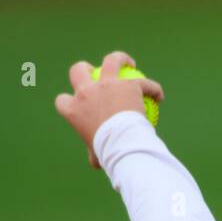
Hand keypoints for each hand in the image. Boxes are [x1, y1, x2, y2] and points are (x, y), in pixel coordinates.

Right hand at [54, 50, 165, 168]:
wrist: (122, 144)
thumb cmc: (107, 152)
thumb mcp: (96, 155)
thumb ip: (94, 154)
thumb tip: (96, 162)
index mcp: (73, 109)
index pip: (62, 101)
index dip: (68, 101)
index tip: (78, 104)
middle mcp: (86, 92)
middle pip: (78, 70)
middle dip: (85, 68)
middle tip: (96, 74)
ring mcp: (107, 85)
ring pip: (111, 60)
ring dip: (120, 58)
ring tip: (129, 63)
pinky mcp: (128, 85)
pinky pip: (144, 83)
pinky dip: (153, 89)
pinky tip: (159, 96)